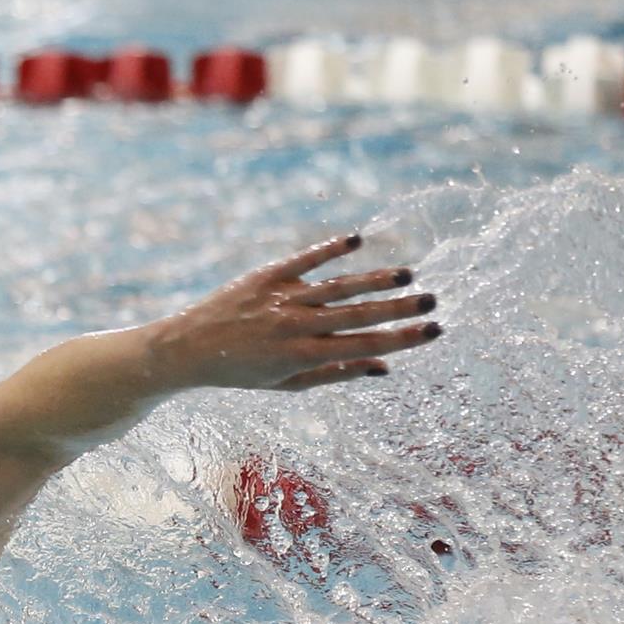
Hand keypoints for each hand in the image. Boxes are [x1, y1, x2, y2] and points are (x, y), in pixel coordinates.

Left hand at [144, 234, 439, 391]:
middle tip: (433, 300)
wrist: (189, 349)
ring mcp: (282, 298)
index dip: (402, 338)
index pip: (364, 346)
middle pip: (357, 316)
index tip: (433, 330)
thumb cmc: (243, 371)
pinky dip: (329, 249)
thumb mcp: (289, 383)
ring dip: (373, 279)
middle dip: (398, 308)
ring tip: (408, 273)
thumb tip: (385, 367)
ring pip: (336, 287)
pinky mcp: (267, 276)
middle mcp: (296, 326)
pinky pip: (304, 260)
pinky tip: (357, 239)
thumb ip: (337, 374)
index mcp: (304, 357)